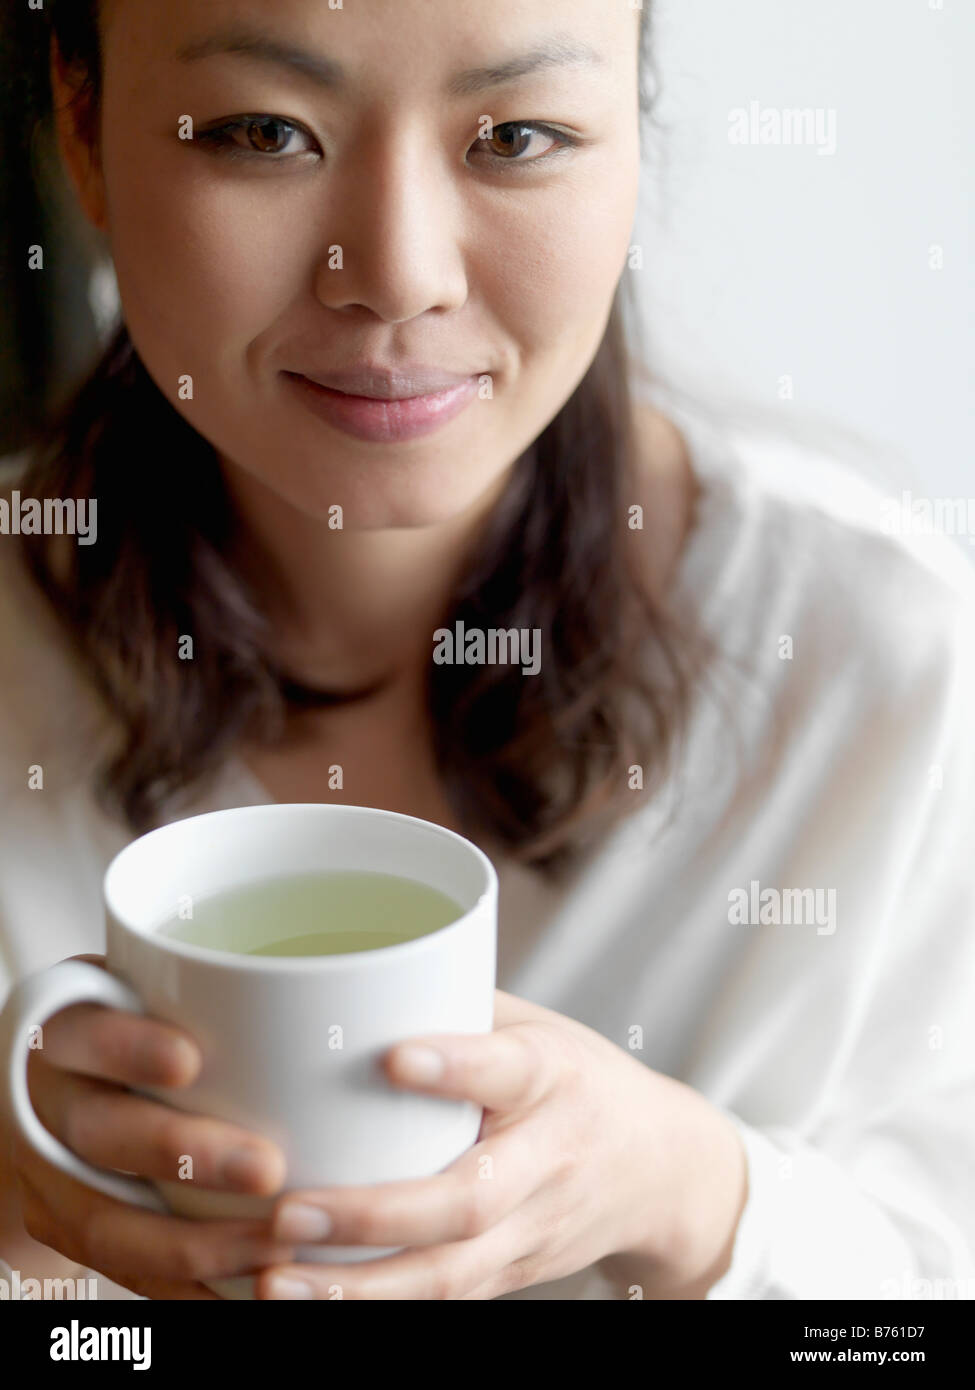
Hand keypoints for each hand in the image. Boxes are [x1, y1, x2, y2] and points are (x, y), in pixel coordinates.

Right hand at [8, 954, 297, 1298]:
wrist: (63, 1092)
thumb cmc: (145, 1023)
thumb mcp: (164, 990)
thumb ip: (226, 993)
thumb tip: (363, 996)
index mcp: (70, 1030)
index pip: (86, 1030)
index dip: (127, 1048)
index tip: (190, 1061)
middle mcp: (51, 1104)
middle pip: (99, 1133)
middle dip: (181, 1155)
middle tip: (267, 1169)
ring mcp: (54, 1178)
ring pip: (107, 1222)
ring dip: (195, 1243)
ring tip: (277, 1246)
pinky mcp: (73, 1233)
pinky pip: (127, 1272)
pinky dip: (190, 1288)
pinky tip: (253, 1290)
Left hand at [255, 989, 747, 1299]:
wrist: (665, 1170)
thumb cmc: (578, 1078)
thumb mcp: (538, 1026)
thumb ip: (458, 1004)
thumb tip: (349, 975)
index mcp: (556, 1076)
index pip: (510, 1069)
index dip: (456, 1066)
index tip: (393, 1058)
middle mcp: (551, 1159)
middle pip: (471, 1202)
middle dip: (376, 1214)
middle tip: (290, 1212)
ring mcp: (535, 1229)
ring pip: (451, 1273)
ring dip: (360, 1287)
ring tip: (276, 1280)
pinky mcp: (513, 1275)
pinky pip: (443, 1301)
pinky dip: (376, 1308)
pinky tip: (308, 1302)